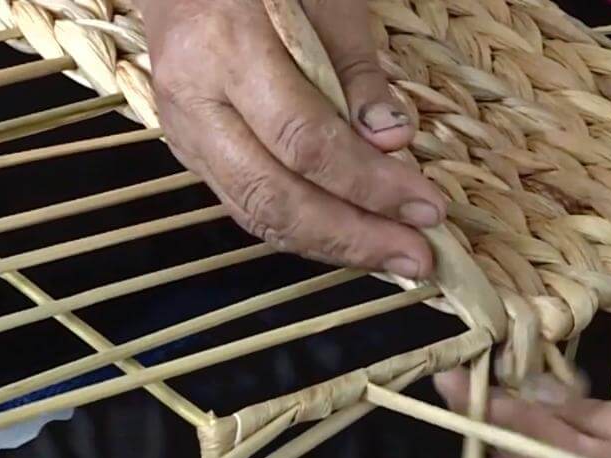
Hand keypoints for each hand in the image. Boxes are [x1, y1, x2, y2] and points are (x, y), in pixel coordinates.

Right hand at [135, 0, 445, 276]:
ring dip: (331, 246)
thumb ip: (354, 67)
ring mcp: (183, 131)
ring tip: (392, 258)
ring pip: (256, 214)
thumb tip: (393, 139)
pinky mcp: (188, 150)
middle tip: (417, 258)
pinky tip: (350, 238)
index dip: (369, 184)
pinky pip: (246, 206)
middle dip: (353, 236)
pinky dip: (302, 231)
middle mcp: (194, 99)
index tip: (427, 207)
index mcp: (227, 46)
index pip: (304, 141)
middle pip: (276, 196)